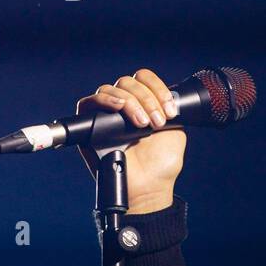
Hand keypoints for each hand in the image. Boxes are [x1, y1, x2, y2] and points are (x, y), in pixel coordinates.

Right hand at [75, 68, 185, 212]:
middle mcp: (124, 106)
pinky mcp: (89, 125)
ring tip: (142, 124)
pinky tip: (120, 108)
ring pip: (112, 89)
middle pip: (128, 82)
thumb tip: (164, 94)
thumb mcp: (176, 130)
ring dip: (131, 102)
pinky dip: (106, 100)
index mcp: (144, 104)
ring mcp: (106, 115)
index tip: (171, 111)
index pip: (144, 79)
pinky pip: (90, 102)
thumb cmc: (161, 163)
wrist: (148, 186)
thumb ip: (169, 107)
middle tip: (157, 122)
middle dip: (148, 99)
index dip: (158, 88)